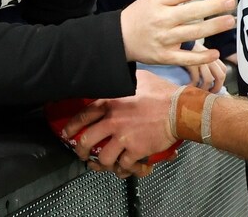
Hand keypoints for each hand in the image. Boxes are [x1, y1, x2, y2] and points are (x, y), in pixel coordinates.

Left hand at [60, 72, 178, 178]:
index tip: (68, 133)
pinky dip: (124, 170)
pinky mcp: (136, 151)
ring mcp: (123, 137)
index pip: (83, 116)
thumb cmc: (162, 92)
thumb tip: (120, 79)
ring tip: (103, 165)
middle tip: (82, 155)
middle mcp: (113, 121)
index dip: (72, 127)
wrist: (180, 110)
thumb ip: (124, 81)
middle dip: (81, 151)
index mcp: (110, 102)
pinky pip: (124, 166)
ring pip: (103, 158)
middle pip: (87, 141)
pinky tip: (124, 169)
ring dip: (102, 164)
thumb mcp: (138, 78)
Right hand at [120, 0, 235, 64]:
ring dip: (213, 27)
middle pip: (191, 12)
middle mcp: (161, 19)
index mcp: (157, 2)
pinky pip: (186, 58)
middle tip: (230, 2)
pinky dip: (201, 57)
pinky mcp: (164, 56)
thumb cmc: (141, 14)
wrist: (120, 38)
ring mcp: (163, 39)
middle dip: (213, 6)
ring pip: (193, 33)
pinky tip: (216, 53)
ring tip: (229, 21)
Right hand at [185, 43, 225, 92]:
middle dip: (216, 88)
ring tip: (197, 91)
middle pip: (220, 76)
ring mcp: (201, 61)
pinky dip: (193, 85)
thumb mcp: (199, 51)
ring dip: (204, 89)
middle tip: (209, 93)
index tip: (215, 87)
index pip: (223, 70)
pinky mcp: (192, 63)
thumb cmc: (186, 47)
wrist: (176, 39)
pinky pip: (196, 79)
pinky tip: (188, 85)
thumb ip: (205, 60)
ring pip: (208, 80)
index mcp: (212, 55)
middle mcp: (209, 58)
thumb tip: (209, 77)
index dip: (220, 81)